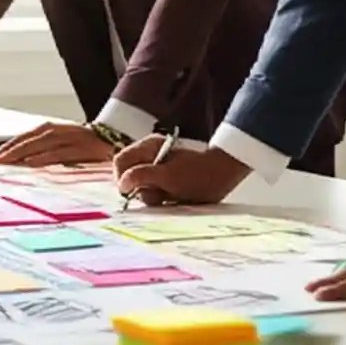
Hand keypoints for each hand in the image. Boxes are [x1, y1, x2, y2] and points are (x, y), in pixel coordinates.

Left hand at [0, 123, 115, 166]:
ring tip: (9, 161)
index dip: (14, 143)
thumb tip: (27, 163)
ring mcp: (76, 138)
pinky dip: (46, 157)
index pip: (31, 134)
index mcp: (59, 129)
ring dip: (25, 151)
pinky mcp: (86, 148)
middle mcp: (65, 130)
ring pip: (45, 142)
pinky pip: (62, 153)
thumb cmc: (93, 149)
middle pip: (35, 137)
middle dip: (14, 148)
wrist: (123, 142)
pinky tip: (33, 163)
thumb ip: (51, 151)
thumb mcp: (70, 146)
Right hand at [114, 139, 248, 205]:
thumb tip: (122, 184)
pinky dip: (158, 197)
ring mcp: (155, 166)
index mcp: (147, 147)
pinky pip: (151, 191)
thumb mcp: (168, 177)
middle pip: (128, 175)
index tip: (132, 193)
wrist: (224, 175)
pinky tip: (172, 197)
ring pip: (139, 186)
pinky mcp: (162, 178)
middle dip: (140, 190)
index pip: (121, 162)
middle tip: (158, 195)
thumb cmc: (198, 174)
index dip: (122, 179)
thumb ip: (141, 177)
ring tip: (170, 196)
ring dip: (152, 195)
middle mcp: (148, 155)